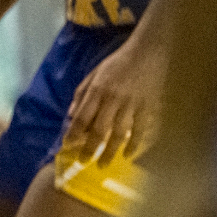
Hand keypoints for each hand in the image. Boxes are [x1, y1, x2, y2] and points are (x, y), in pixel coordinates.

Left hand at [67, 33, 163, 164]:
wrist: (149, 52)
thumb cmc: (118, 63)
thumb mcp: (94, 73)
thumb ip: (81, 94)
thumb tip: (70, 116)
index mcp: (97, 90)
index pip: (82, 117)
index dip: (74, 134)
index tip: (68, 146)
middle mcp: (113, 99)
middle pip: (99, 130)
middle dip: (89, 148)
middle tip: (83, 162)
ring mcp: (132, 104)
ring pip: (119, 133)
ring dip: (110, 151)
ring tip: (103, 164)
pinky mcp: (148, 107)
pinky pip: (140, 130)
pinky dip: (134, 144)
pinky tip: (127, 154)